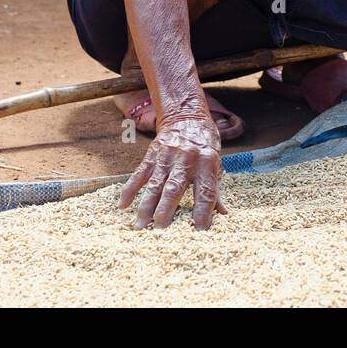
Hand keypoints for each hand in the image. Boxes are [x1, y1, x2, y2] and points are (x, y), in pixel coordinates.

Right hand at [119, 111, 226, 229]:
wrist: (186, 117)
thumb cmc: (204, 143)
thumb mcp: (216, 162)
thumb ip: (216, 189)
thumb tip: (223, 214)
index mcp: (207, 162)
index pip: (206, 191)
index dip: (203, 211)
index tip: (199, 230)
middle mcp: (186, 159)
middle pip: (175, 188)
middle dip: (167, 209)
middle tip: (160, 229)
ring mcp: (167, 156)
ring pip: (155, 184)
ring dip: (146, 205)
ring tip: (140, 225)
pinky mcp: (152, 154)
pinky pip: (139, 174)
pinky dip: (130, 189)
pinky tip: (123, 205)